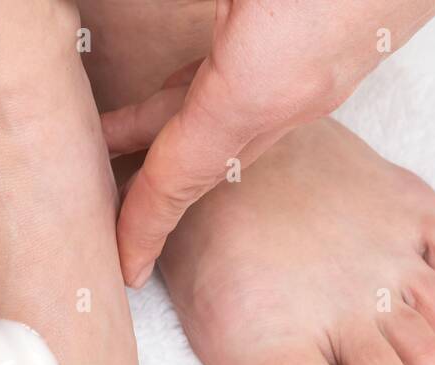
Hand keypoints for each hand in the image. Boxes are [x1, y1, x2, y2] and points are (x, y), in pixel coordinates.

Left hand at [101, 0, 434, 287]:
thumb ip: (185, 5)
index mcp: (257, 84)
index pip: (178, 174)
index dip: (141, 225)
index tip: (121, 267)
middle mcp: (294, 95)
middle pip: (204, 160)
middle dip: (147, 183)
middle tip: (94, 192)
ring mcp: (323, 78)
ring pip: (236, 125)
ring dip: (178, 134)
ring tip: (126, 129)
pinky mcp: (340, 54)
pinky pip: (265, 96)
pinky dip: (219, 102)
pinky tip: (205, 79)